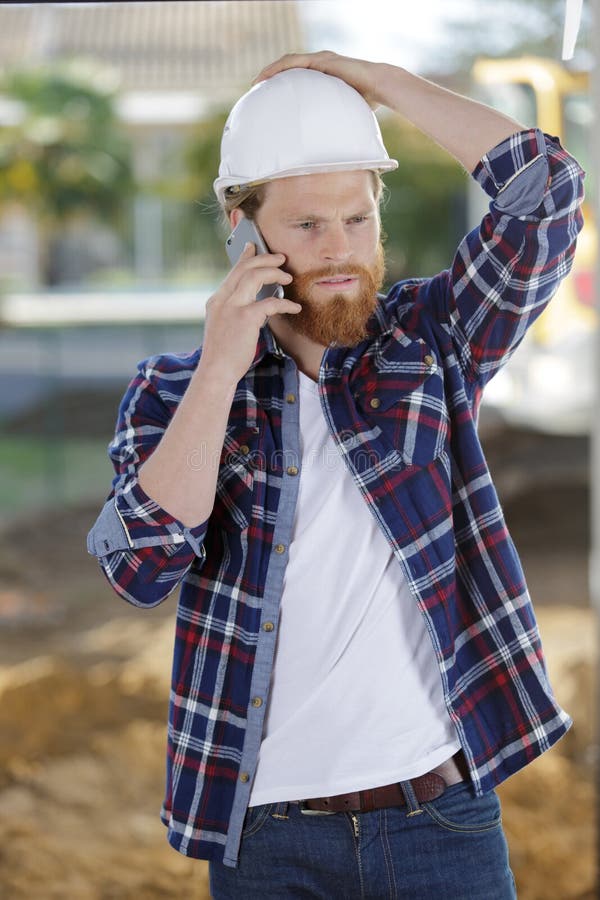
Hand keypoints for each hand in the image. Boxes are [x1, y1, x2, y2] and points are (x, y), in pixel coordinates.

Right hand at [197, 243, 300, 387]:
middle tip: (281, 258)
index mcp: (216, 301)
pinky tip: (294, 307)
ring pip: (255, 277)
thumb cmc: (223, 355)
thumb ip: (235, 312)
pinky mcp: (245, 318)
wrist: (216, 372)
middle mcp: (222, 300)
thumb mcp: (224, 328)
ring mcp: (232, 308)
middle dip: (265, 259)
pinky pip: (270, 302)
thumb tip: (257, 305)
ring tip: (288, 278)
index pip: (232, 273)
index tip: (254, 247)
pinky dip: (285, 303)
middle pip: (244, 268)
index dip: (245, 258)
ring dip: (274, 273)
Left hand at [252, 50, 381, 110]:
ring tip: (257, 82)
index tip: (267, 96)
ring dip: (271, 70)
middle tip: (255, 89)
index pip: (296, 77)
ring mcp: (320, 60)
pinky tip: (268, 76)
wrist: (379, 86)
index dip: (281, 83)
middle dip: (270, 76)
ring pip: (288, 62)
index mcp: (322, 76)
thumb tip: (324, 150)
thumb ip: (331, 123)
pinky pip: (295, 62)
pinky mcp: (321, 60)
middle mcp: (319, 65)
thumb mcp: (342, 113)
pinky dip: (279, 68)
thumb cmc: (365, 102)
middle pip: (288, 68)